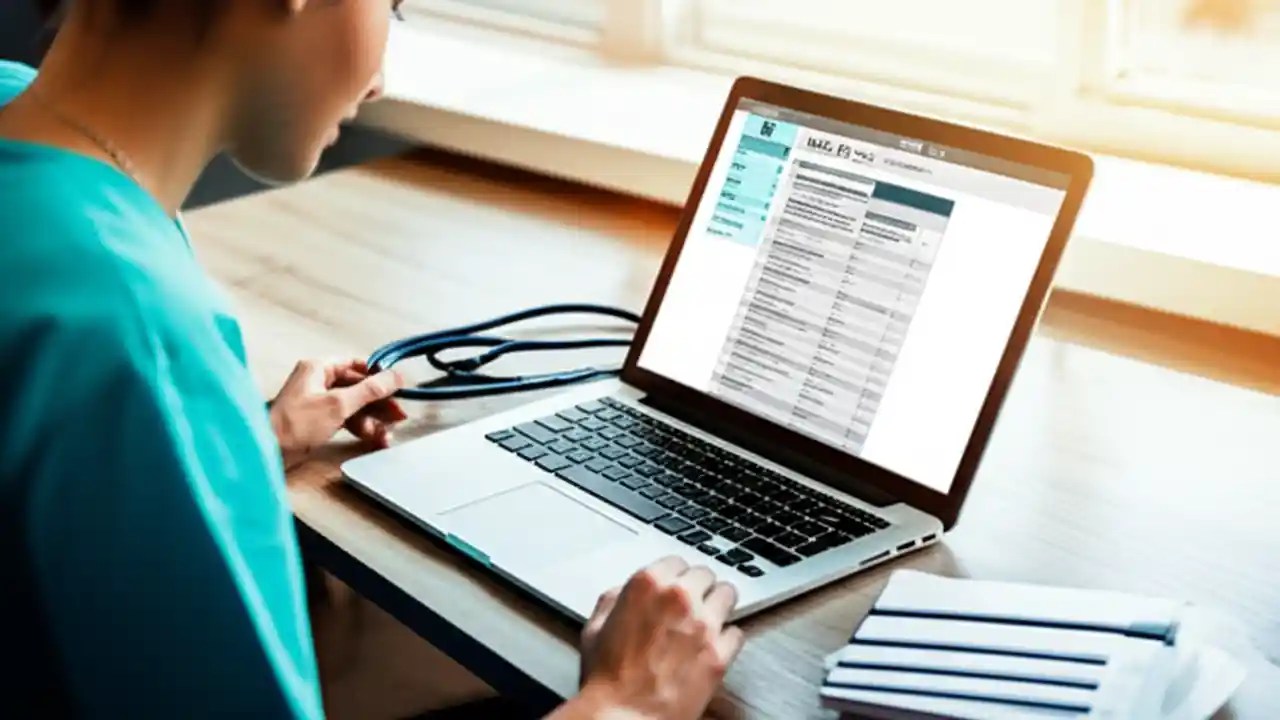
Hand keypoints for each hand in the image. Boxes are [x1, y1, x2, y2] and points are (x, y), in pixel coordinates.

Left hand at [269, 358, 406, 469]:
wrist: (268, 451)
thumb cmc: (295, 424)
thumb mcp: (338, 404)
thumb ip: (370, 390)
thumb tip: (396, 376)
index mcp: (319, 368)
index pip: (356, 365)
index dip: (378, 375)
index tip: (397, 387)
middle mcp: (318, 382)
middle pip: (358, 387)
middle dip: (379, 403)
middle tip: (398, 415)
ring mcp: (318, 403)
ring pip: (354, 406)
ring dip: (372, 420)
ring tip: (387, 435)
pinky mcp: (318, 422)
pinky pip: (346, 420)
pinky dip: (360, 429)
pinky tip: (374, 439)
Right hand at [576, 557, 744, 719]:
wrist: (623, 716)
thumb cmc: (606, 678)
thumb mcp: (595, 627)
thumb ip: (615, 599)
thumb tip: (627, 592)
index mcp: (647, 584)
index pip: (677, 560)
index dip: (676, 575)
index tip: (677, 584)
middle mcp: (680, 597)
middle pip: (706, 574)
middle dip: (699, 587)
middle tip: (694, 602)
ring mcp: (704, 625)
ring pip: (728, 594)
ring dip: (719, 604)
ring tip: (710, 618)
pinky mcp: (720, 653)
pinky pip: (737, 632)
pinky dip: (727, 639)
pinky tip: (714, 646)